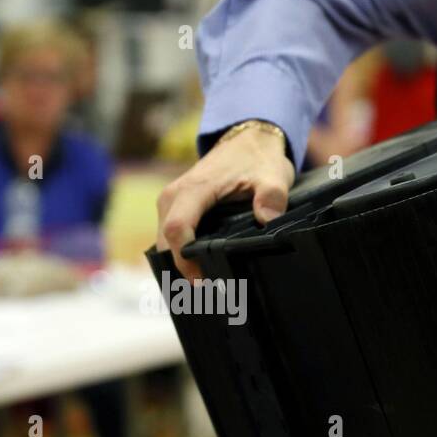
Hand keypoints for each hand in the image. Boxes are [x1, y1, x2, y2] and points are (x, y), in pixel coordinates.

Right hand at [156, 123, 293, 278]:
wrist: (247, 140)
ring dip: (178, 265)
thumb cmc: (258, 159)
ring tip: (206, 291)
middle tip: (209, 297)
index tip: (204, 281)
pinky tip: (200, 273)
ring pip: (163, 242)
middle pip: (165, 242)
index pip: (177, 228)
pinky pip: (169, 237)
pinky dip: (180, 256)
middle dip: (181, 270)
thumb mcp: (273, 176)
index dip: (185, 259)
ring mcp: (171, 203)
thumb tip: (266, 220)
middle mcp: (173, 196)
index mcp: (194, 189)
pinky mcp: (176, 209)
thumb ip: (272, 197)